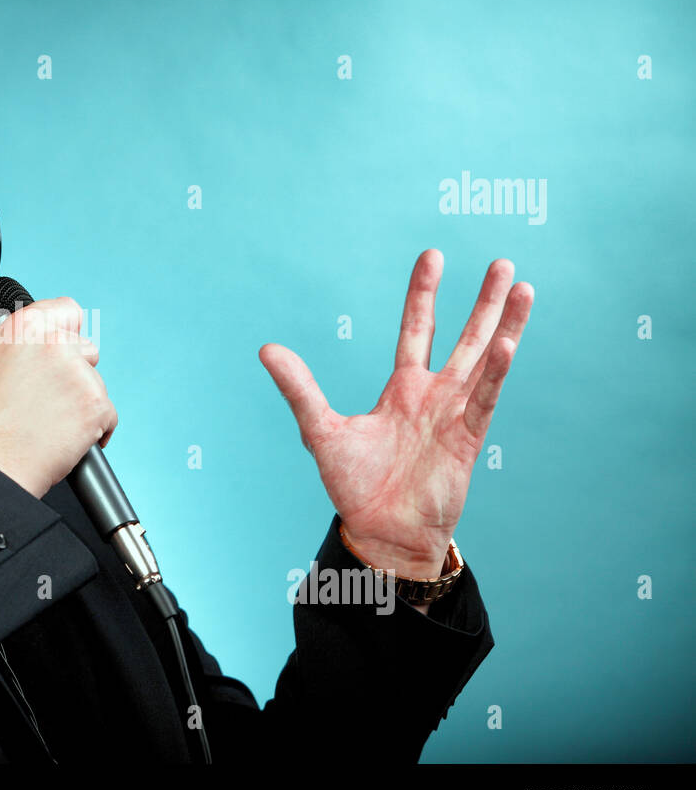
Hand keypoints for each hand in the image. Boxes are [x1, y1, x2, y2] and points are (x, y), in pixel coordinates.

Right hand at [0, 296, 115, 498]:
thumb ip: (28, 346)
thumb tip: (57, 342)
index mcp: (24, 325)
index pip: (69, 309)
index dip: (67, 333)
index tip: (62, 351)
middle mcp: (52, 341)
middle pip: (88, 349)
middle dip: (76, 374)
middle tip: (47, 401)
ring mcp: (77, 372)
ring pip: (96, 385)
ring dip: (82, 405)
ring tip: (48, 425)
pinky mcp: (96, 403)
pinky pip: (108, 415)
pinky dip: (94, 431)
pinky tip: (64, 440)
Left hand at [258, 250, 533, 582]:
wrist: (380, 534)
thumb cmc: (354, 487)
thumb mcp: (320, 429)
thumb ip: (299, 389)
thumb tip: (266, 349)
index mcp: (403, 389)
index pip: (419, 329)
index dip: (425, 294)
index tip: (433, 255)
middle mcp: (434, 396)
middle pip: (465, 337)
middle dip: (483, 301)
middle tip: (502, 262)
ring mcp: (454, 416)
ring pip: (485, 360)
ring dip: (504, 326)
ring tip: (523, 287)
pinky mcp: (466, 440)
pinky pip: (483, 400)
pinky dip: (495, 373)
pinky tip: (507, 344)